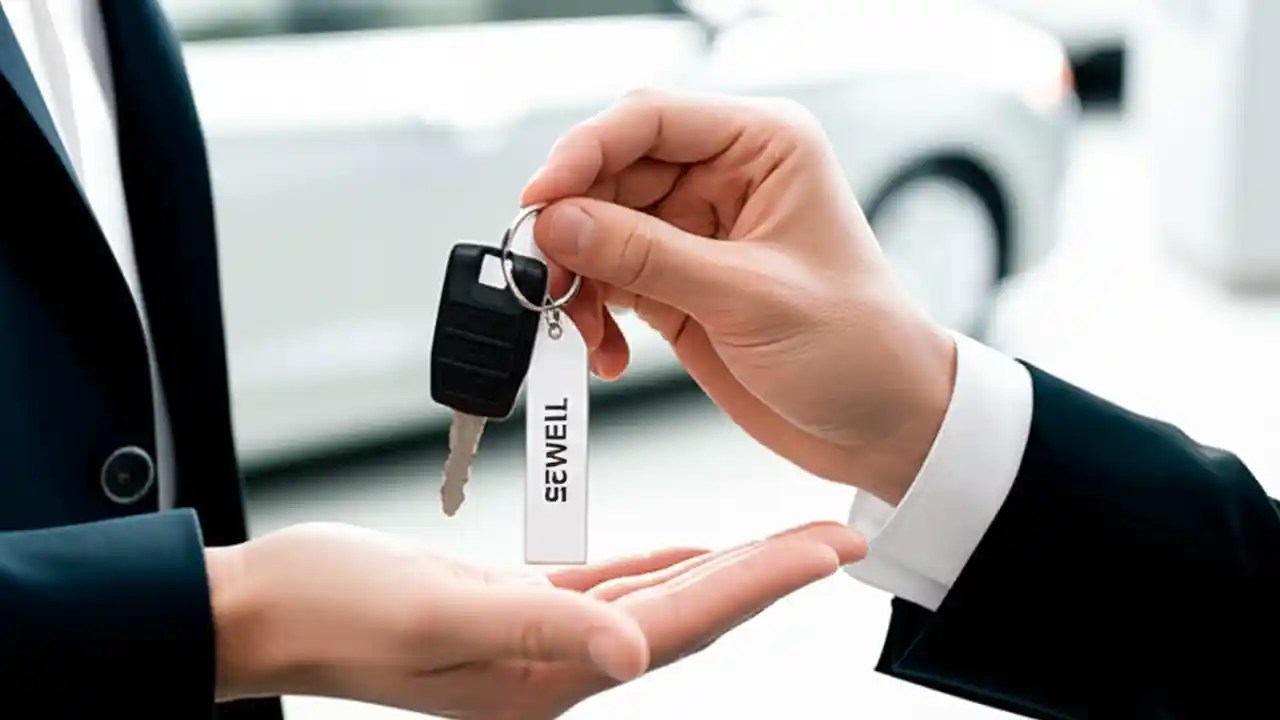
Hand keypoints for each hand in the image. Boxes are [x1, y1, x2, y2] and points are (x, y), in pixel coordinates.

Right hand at [208, 520, 864, 718]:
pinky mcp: (513, 606)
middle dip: (769, 572)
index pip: (685, 621)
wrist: (268, 610)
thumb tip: (635, 652)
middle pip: (691, 609)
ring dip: (726, 566)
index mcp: (551, 672)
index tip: (830, 548)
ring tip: (786, 541)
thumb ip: (538, 627)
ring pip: (660, 593)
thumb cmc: (334, 614)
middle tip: (838, 536)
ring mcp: (537, 637)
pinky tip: (686, 550)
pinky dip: (657, 564)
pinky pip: (608, 584)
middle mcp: (558, 661)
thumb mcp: (436, 617)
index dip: (763, 582)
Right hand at [523, 90, 955, 503]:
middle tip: (547, 275)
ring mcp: (697, 233)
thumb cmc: (857, 348)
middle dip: (572, 226)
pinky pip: (609, 280)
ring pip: (599, 229)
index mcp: (763, 148)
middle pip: (612, 174)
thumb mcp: (748, 298)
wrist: (881, 425)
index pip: (652, 119)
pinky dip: (593, 313)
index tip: (541, 198)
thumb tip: (561, 223)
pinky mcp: (678, 283)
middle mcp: (725, 179)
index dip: (585, 151)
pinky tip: (607, 350)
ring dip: (578, 278)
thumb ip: (647, 257)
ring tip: (582, 327)